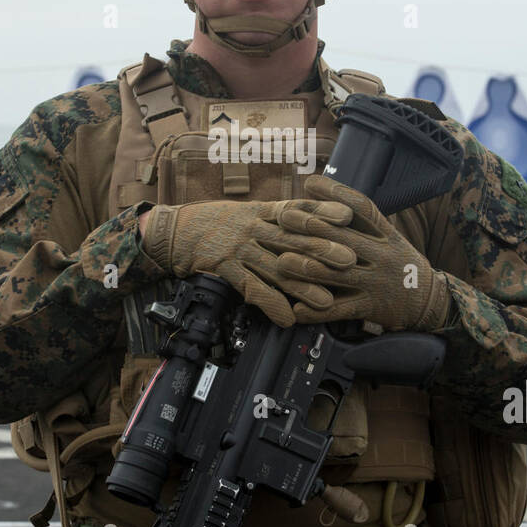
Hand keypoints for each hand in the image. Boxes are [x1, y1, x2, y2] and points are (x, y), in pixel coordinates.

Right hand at [140, 198, 357, 327]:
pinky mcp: (224, 266)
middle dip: (322, 249)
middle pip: (291, 237)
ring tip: (326, 301)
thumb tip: (317, 218)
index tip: (347, 216)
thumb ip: (279, 217)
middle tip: (349, 260)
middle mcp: (253, 226)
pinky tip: (287, 318)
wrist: (176, 231)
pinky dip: (270, 303)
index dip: (322, 211)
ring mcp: (239, 246)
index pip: (297, 208)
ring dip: (301, 285)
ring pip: (275, 266)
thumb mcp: (250, 212)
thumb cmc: (219, 222)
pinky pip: (250, 287)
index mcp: (263, 211)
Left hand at [273, 174, 451, 330]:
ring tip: (281, 262)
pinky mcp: (370, 308)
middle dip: (310, 227)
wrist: (427, 301)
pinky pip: (339, 310)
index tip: (310, 183)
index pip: (362, 208)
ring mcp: (376, 283)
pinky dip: (316, 310)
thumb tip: (327, 194)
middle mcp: (383, 255)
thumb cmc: (398, 263)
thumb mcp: (389, 237)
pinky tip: (296, 308)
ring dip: (305, 268)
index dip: (337, 193)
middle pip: (343, 238)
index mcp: (387, 234)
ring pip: (336, 274)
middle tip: (282, 217)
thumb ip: (362, 221)